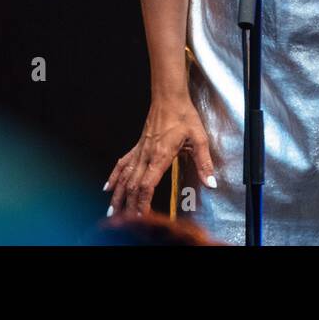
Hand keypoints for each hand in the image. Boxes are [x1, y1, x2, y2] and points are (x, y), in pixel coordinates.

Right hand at [104, 96, 215, 218]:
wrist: (169, 98)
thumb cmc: (184, 115)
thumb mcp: (199, 138)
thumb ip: (204, 162)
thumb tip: (211, 182)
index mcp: (161, 155)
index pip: (147, 184)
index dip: (143, 202)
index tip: (141, 216)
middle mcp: (146, 155)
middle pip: (133, 185)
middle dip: (128, 204)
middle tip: (125, 221)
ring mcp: (140, 150)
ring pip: (124, 176)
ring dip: (118, 194)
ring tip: (112, 211)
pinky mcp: (138, 146)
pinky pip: (122, 163)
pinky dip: (114, 176)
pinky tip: (107, 187)